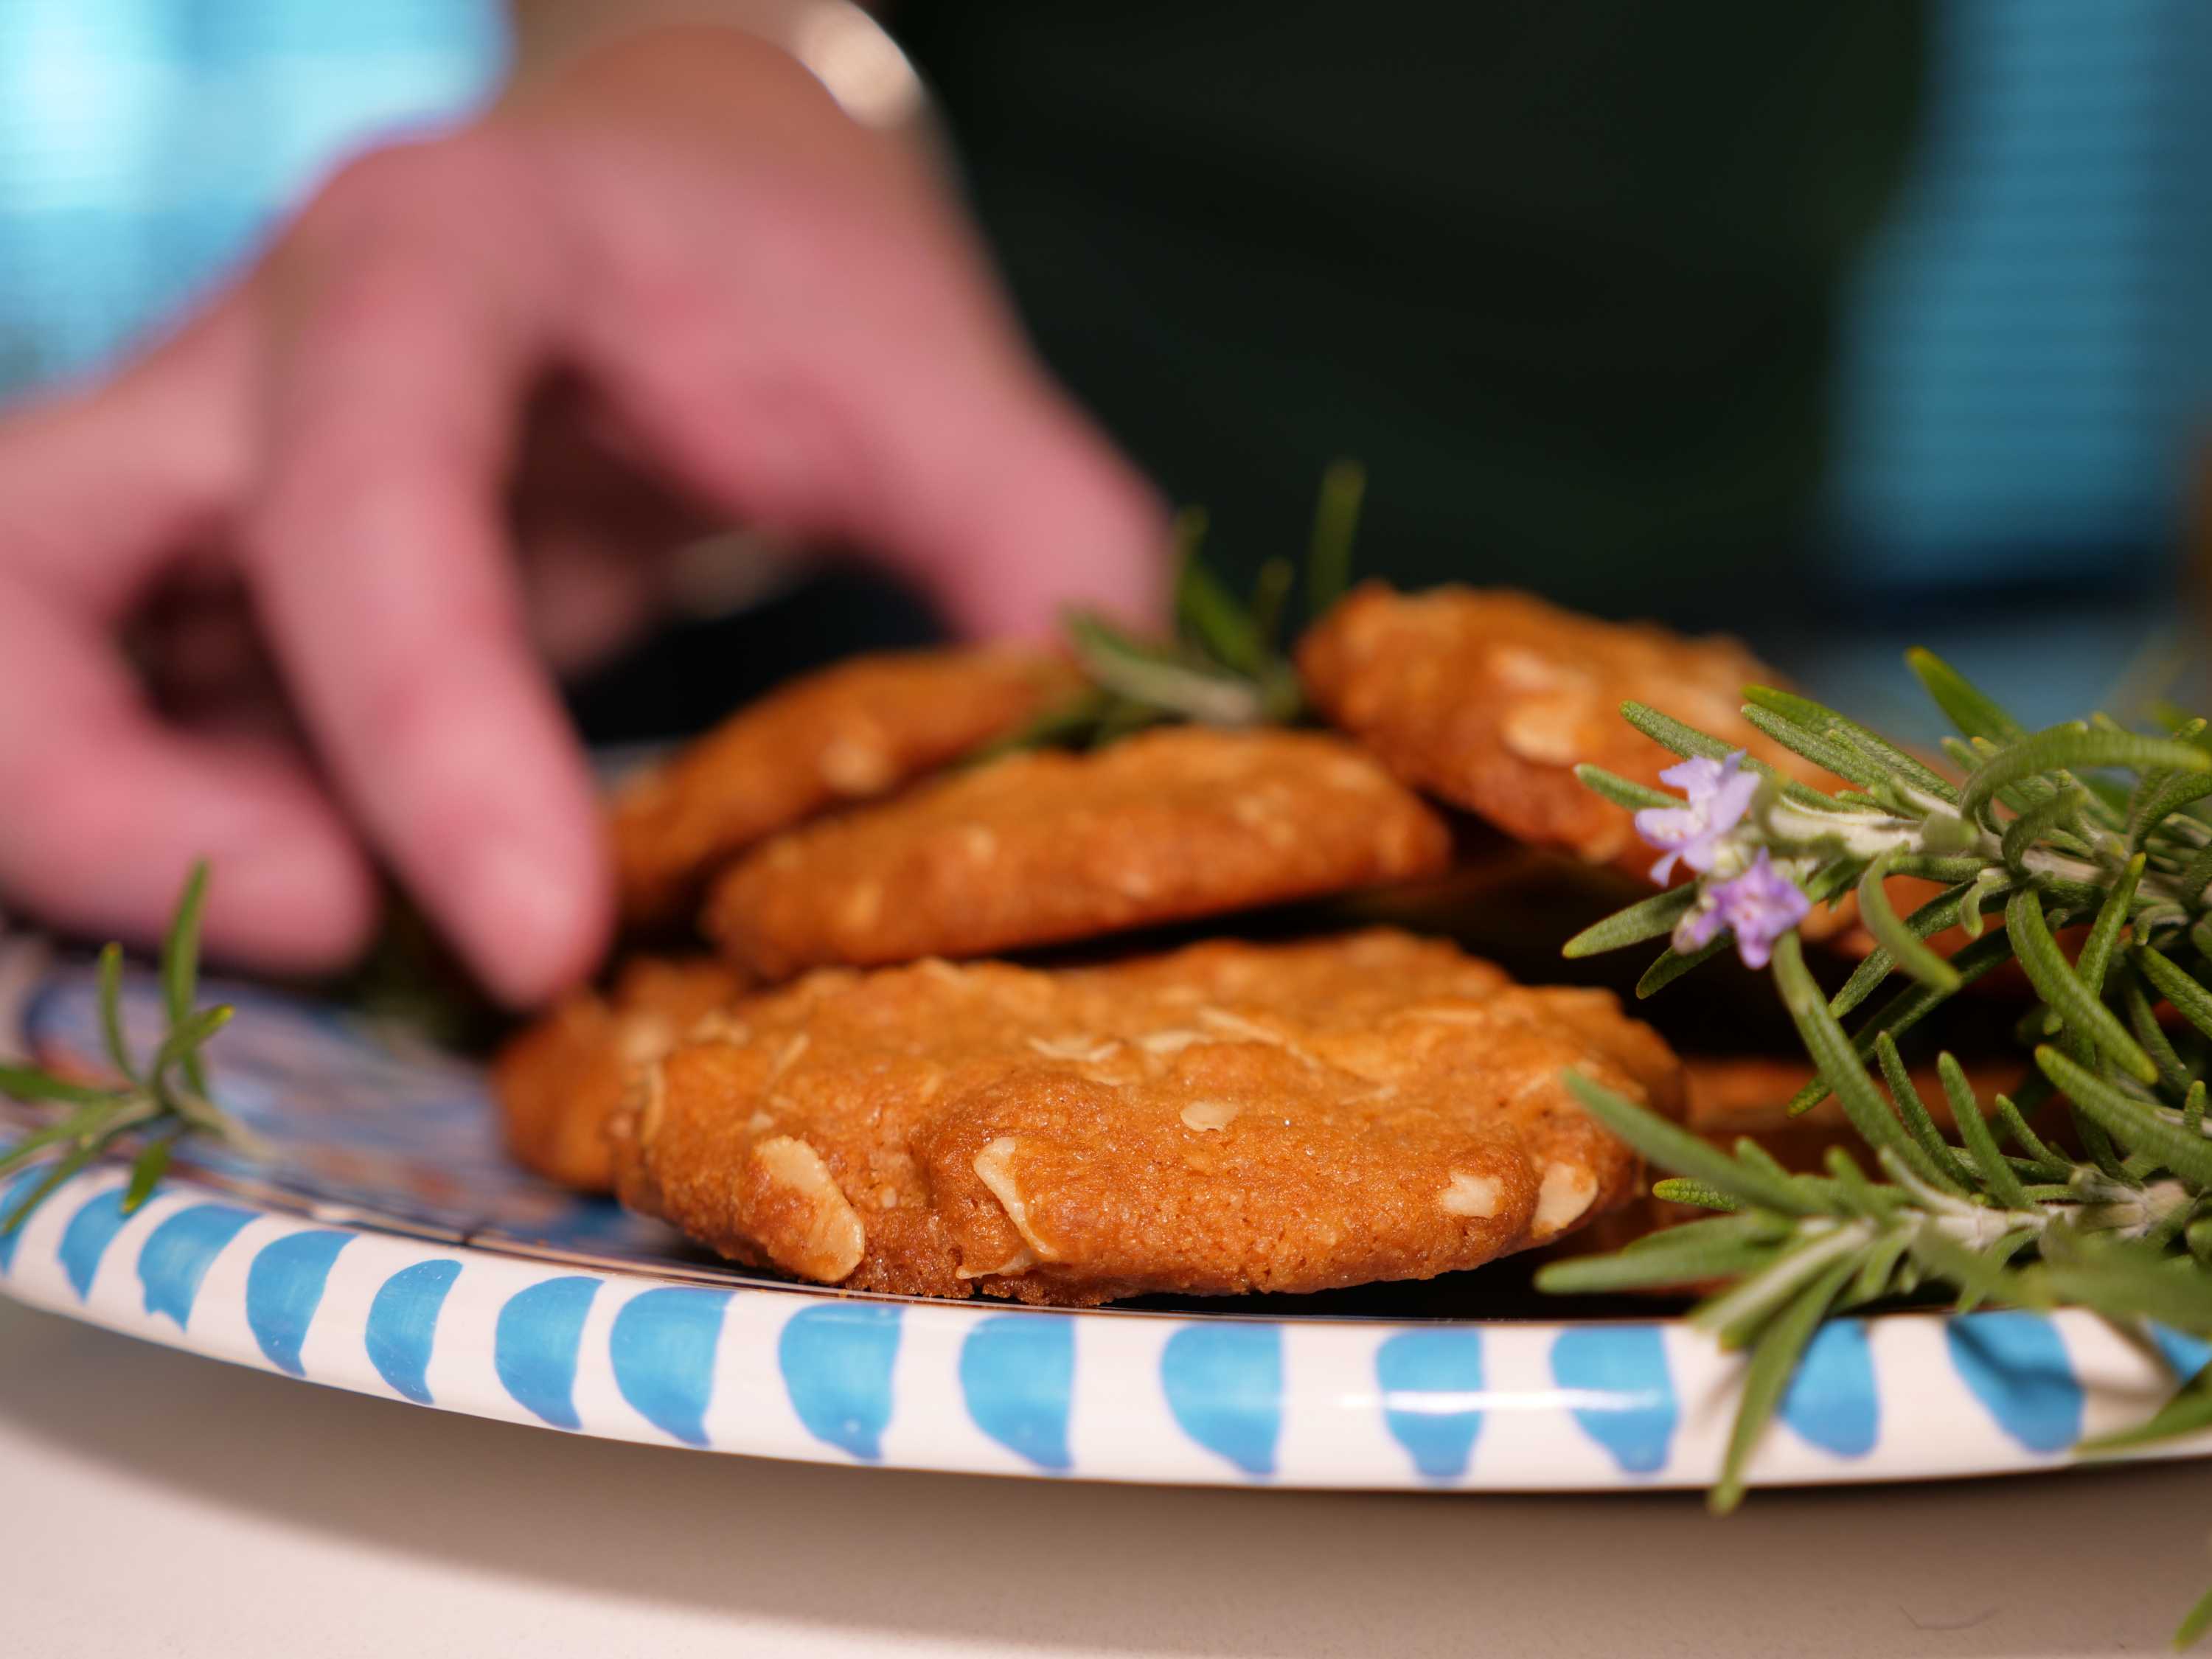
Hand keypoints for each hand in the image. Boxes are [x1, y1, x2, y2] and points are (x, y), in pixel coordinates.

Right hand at [0, 27, 1163, 1003]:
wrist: (670, 171)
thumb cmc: (788, 260)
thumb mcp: (940, 376)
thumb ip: (1039, 549)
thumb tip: (1082, 781)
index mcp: (441, 264)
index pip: (361, 487)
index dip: (428, 729)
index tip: (545, 940)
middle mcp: (258, 352)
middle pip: (15, 568)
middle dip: (114, 797)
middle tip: (344, 929)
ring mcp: (201, 468)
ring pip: (14, 657)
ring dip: (125, 838)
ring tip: (356, 926)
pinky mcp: (208, 574)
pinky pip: (108, 723)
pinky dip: (187, 841)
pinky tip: (355, 894)